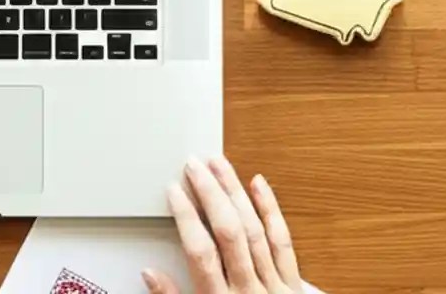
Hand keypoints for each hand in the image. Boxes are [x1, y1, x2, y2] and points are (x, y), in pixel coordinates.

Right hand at [144, 157, 301, 293]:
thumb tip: (151, 275)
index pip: (200, 251)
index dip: (186, 217)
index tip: (174, 190)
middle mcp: (249, 291)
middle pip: (229, 232)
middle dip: (210, 194)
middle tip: (195, 165)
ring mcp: (275, 287)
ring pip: (255, 230)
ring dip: (236, 193)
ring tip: (220, 165)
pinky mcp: (295, 287)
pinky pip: (283, 242)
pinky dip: (271, 211)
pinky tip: (260, 186)